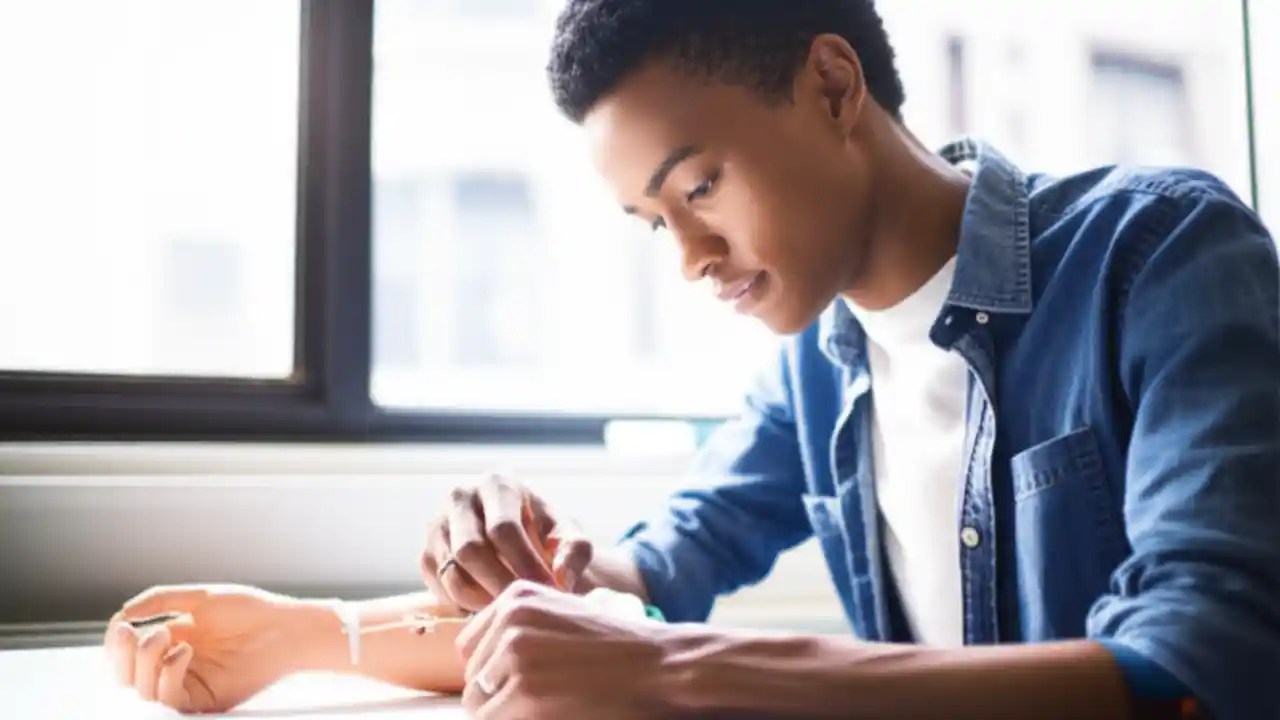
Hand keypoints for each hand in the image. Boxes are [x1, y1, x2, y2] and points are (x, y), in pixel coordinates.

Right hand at [104, 584, 314, 713]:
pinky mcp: (203, 700)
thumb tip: (122, 613)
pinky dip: (167, 675)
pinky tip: (183, 651)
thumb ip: (160, 601)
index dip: (116, 644)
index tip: (119, 626)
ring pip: (143, 691)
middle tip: (131, 633)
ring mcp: (188, 685)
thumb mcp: (199, 599)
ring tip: (163, 635)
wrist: (284, 626)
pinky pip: (170, 699)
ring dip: (144, 662)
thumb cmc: (249, 610)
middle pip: (128, 676)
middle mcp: (175, 666)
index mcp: (172, 642)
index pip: (128, 654)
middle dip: (123, 655)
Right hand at [420, 474, 592, 611]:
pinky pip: (438, 587)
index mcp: (497, 485)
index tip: (547, 590)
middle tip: (524, 609)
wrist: (523, 540)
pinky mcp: (427, 554)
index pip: (503, 528)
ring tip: (509, 611)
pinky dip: (463, 605)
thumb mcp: (568, 536)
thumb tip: (562, 579)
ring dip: (481, 600)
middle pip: (470, 550)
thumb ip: (575, 552)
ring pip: (451, 572)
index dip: (525, 563)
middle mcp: (461, 497)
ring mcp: (438, 525)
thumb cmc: (546, 535)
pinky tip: (489, 608)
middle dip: (500, 585)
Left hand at [455, 581, 678, 718]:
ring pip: (477, 703)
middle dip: (498, 695)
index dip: (492, 671)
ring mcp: (514, 656)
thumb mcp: (562, 616)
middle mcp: (509, 620)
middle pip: (472, 676)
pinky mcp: (524, 692)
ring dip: (506, 713)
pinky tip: (550, 715)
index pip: (470, 646)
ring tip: (547, 707)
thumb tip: (479, 671)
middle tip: (542, 699)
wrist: (659, 666)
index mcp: (516, 597)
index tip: (524, 680)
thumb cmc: (617, 648)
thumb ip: (520, 629)